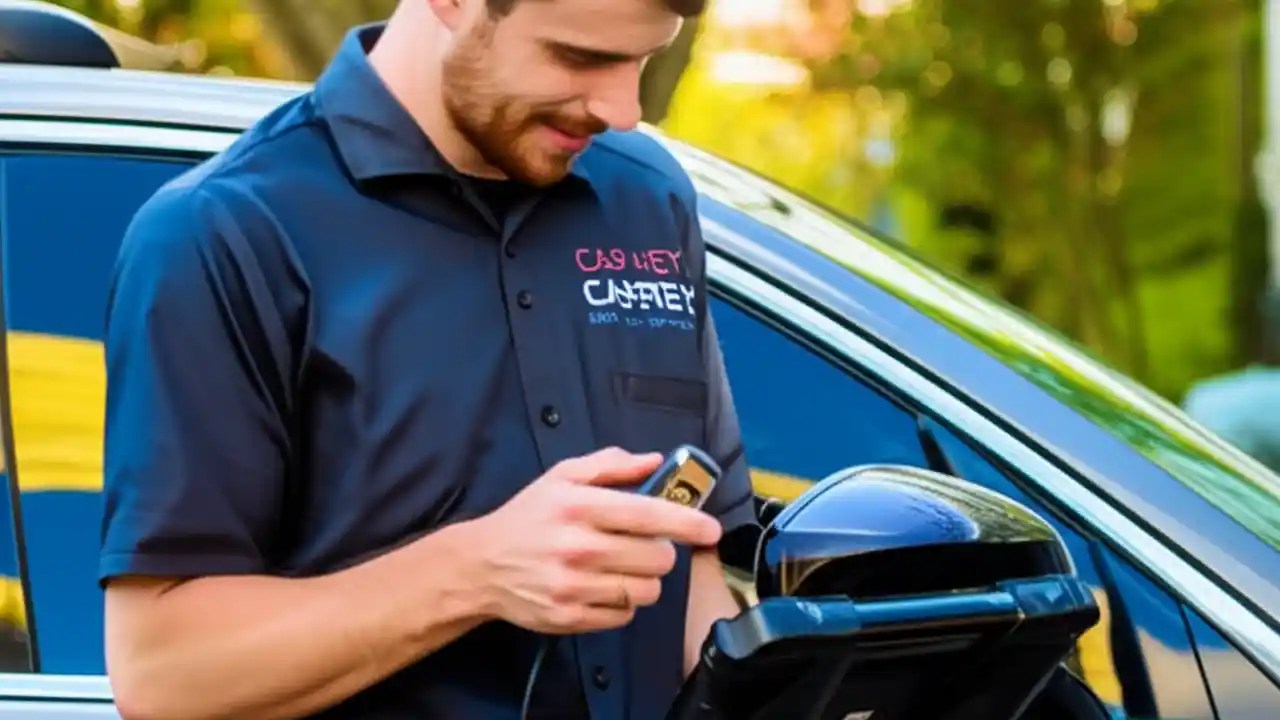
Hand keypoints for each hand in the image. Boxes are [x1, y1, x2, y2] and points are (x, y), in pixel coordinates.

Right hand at [469, 447, 722, 634]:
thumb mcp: (562, 477)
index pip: (648, 514)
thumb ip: (610, 465)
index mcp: (579, 506)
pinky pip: (625, 615)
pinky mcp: (570, 617)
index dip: (687, 523)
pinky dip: (623, 603)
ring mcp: (573, 586)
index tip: (711, 529)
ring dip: (645, 579)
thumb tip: (654, 461)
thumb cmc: (528, 517)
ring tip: (624, 568)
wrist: (481, 565)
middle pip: (657, 558)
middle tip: (643, 545)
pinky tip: (604, 587)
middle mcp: (578, 547)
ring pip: (646, 590)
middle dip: (660, 552)